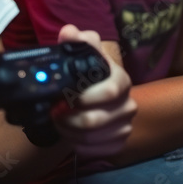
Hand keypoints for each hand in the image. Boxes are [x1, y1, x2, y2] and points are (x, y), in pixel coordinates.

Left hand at [49, 25, 136, 159]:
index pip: (109, 91)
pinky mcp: (119, 142)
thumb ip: (75, 40)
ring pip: (94, 137)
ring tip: (58, 122)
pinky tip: (70, 135)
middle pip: (97, 119)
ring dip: (70, 132)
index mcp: (121, 79)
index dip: (85, 97)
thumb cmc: (85, 72)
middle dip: (70, 118)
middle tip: (54, 112)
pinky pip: (97, 151)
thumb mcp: (80, 52)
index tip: (63, 97)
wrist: (90, 96)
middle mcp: (128, 103)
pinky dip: (78, 145)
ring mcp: (125, 125)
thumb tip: (69, 32)